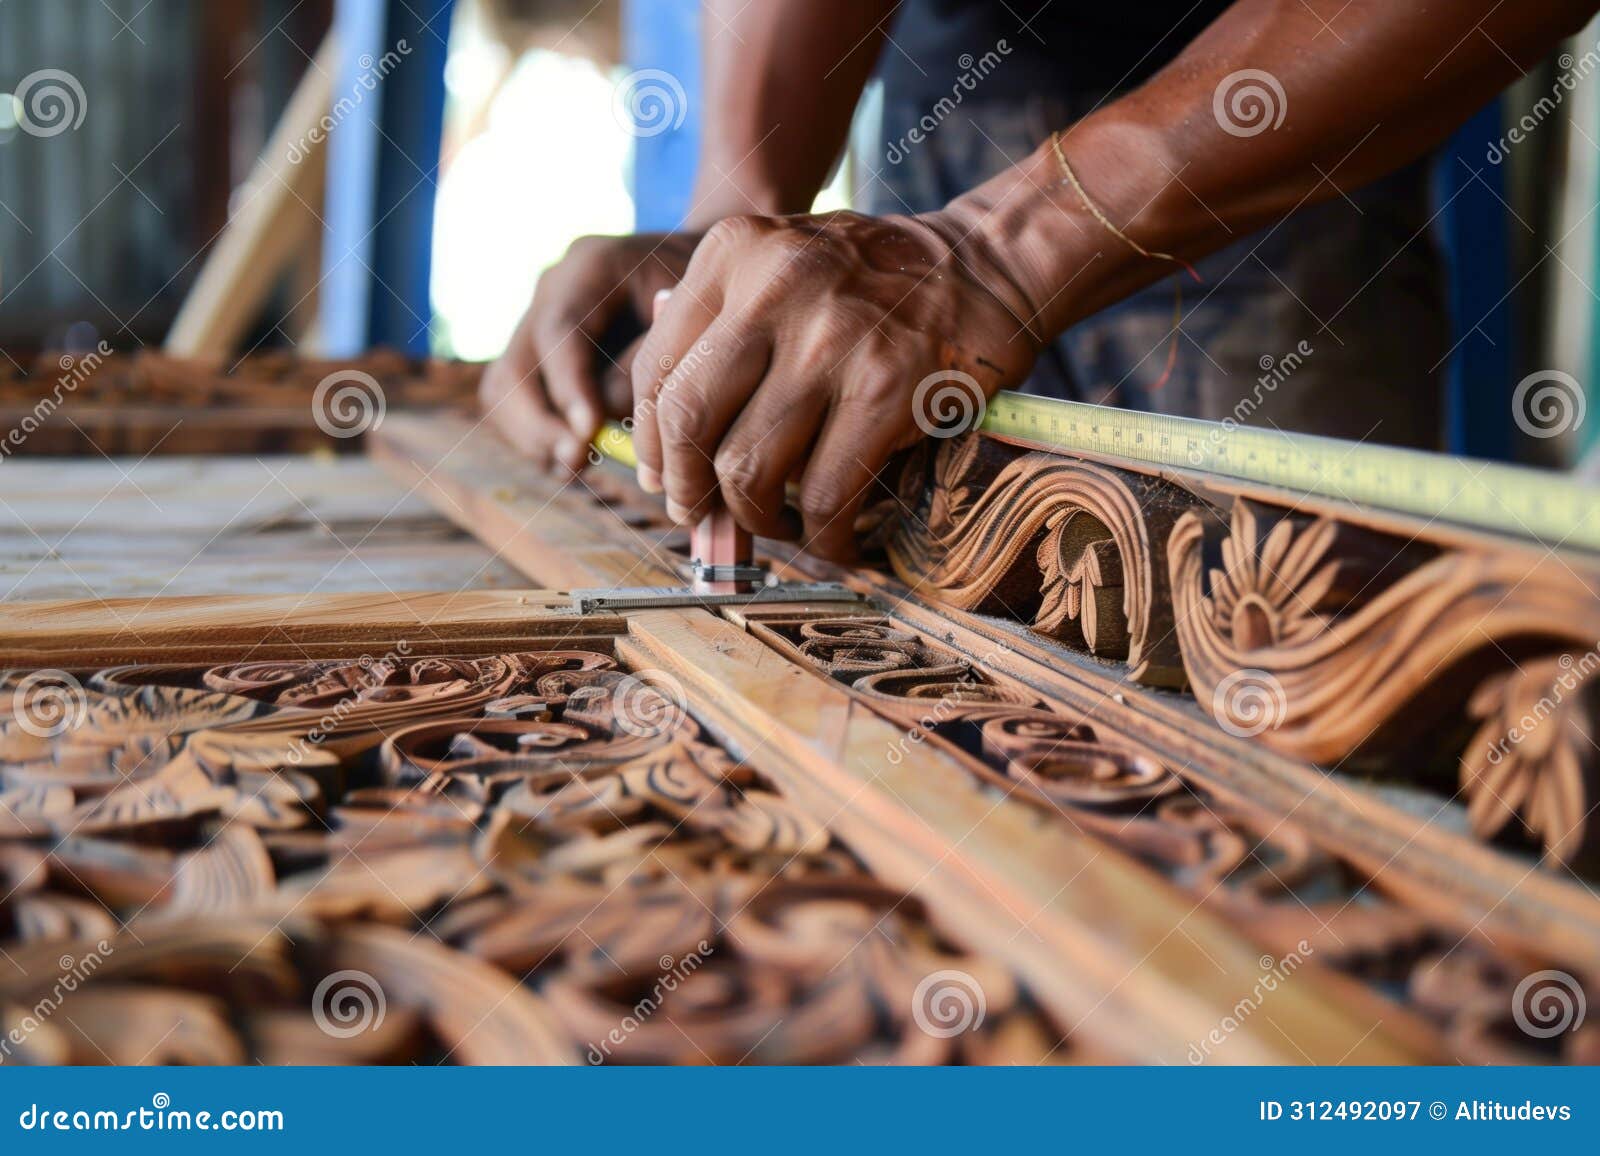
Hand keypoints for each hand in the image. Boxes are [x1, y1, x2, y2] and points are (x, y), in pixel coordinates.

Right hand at [480, 232, 699, 471]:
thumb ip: (651, 363)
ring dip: (532, 435)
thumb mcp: (695, 318)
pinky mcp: (536, 353)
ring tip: (575, 467)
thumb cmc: (710, 298)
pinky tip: (574, 460)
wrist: (706, 275)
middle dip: (540, 423)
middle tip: (576, 462)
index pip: (561, 330)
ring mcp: (537, 319)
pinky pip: (513, 402)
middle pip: (515, 363)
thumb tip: (602, 419)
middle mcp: (552, 288)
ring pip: (503, 388)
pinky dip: (536, 435)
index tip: (589, 432)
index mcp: (592, 265)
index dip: (570, 387)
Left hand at [630, 210, 1042, 559]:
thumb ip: (719, 330)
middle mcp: (775, 286)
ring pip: (749, 468)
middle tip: (702, 515)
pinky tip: (832, 536)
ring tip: (776, 521)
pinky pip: (827, 493)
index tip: (666, 479)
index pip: (656, 369)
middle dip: (687, 489)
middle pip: (688, 421)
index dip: (651, 444)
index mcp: (733, 251)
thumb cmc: (872, 282)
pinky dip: (823, 535)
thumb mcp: (781, 265)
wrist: (985, 263)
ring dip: (757, 518)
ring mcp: (833, 337)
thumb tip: (663, 452)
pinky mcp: (889, 387)